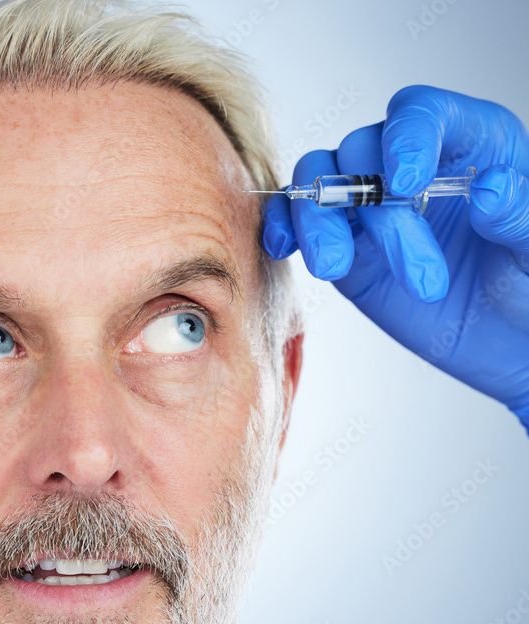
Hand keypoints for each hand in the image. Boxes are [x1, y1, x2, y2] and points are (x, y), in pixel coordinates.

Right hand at [262, 85, 528, 434]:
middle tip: (425, 280)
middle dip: (379, 212)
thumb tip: (489, 189)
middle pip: (362, 152)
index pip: (421, 113)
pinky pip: (297, 221)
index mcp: (472, 145)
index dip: (406, 137)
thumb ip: (522, 215)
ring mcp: (371, 206)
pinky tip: (285, 248)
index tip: (407, 182)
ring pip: (319, 181)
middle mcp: (411, 165)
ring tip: (336, 270)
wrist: (516, 344)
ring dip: (319, 223)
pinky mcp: (344, 246)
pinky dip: (284, 228)